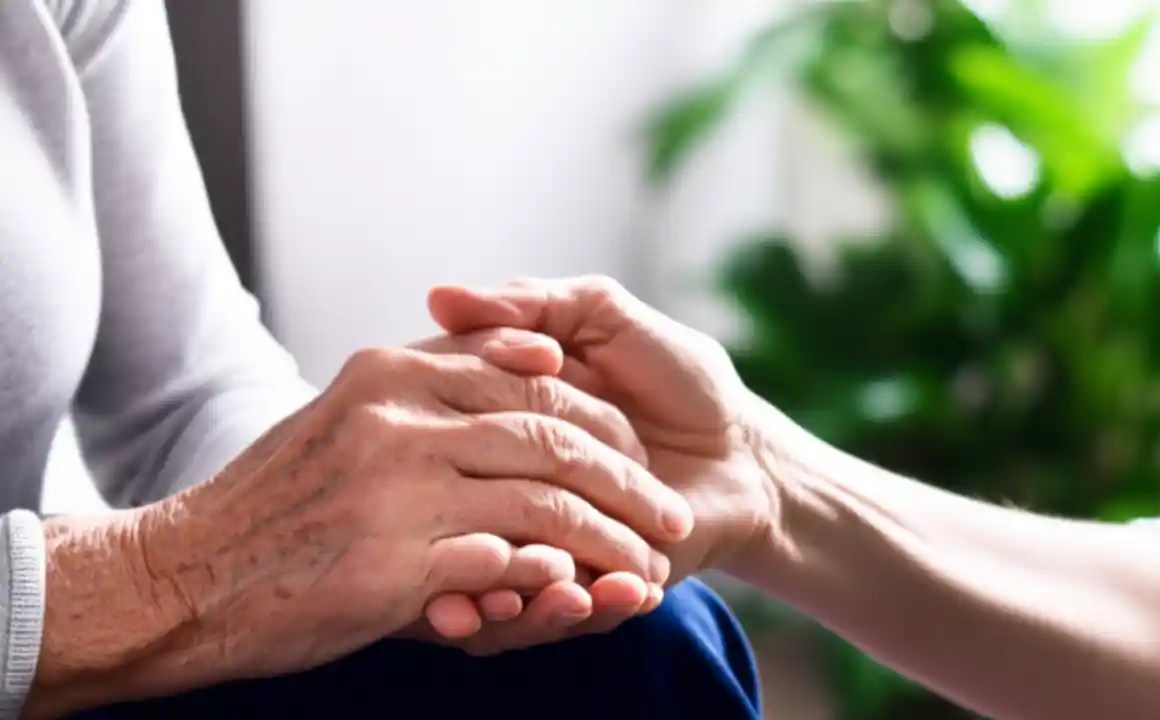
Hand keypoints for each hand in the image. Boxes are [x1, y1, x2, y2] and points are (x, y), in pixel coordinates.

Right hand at [33, 329, 691, 714]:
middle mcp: (397, 416)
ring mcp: (392, 488)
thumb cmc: (275, 499)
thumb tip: (533, 355)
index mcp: (392, 370)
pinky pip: (504, 564)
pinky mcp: (388, 562)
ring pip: (545, 503)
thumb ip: (437, 378)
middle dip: (627, 480)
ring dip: (611, 540)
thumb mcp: (348, 410)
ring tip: (650, 568)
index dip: (600, 416)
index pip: (532, 377)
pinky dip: (555, 582)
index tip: (638, 449)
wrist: (182, 574)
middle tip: (670, 516)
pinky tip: (587, 598)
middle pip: (554, 437)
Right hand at [428, 276, 779, 585]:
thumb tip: (438, 296)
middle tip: (439, 547)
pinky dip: (554, 611)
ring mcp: (540, 537)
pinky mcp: (579, 583)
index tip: (405, 442)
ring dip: (500, 590)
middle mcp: (506, 480)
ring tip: (505, 600)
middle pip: (456, 516)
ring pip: (493, 577)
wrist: (746, 455)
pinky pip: (550, 609)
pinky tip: (576, 597)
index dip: (424, 444)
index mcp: (498, 415)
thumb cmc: (680, 380)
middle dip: (452, 532)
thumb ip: (530, 305)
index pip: (441, 435)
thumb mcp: (603, 318)